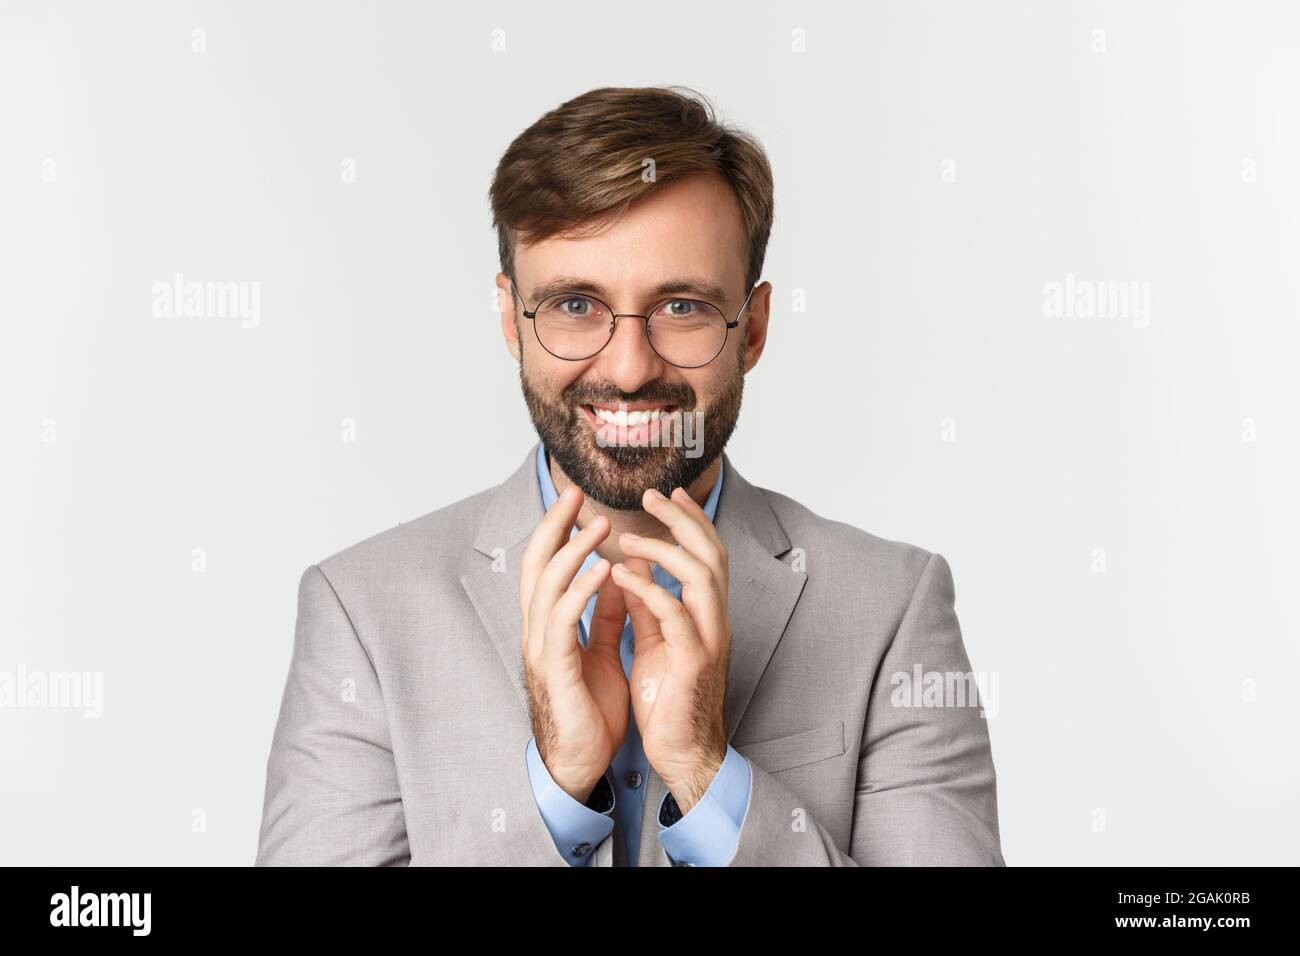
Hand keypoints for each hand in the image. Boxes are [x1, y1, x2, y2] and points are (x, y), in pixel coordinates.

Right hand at [520, 484, 629, 803]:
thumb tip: (618, 577)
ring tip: (597, 525)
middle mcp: (538, 631)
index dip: (559, 531)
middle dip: (553, 526)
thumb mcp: (602, 652)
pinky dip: (581, 591)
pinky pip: (564, 621)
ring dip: (572, 551)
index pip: (547, 566)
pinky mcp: (555, 669)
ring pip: (546, 586)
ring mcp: (541, 649)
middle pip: (535, 565)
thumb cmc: (589, 710)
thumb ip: (607, 616)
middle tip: (574, 494)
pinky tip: (602, 571)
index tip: (578, 502)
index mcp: (549, 626)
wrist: (581, 763)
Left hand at [612, 486, 730, 813]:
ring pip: (702, 576)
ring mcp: (708, 639)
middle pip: (712, 553)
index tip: (667, 494)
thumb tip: (629, 570)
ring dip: (664, 550)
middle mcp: (714, 620)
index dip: (691, 520)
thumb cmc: (669, 700)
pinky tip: (619, 576)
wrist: (682, 753)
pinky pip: (674, 615)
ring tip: (628, 538)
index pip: (707, 553)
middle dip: (683, 520)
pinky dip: (648, 589)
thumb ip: (647, 606)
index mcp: (705, 614)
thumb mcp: (656, 643)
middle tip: (652, 496)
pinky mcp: (693, 662)